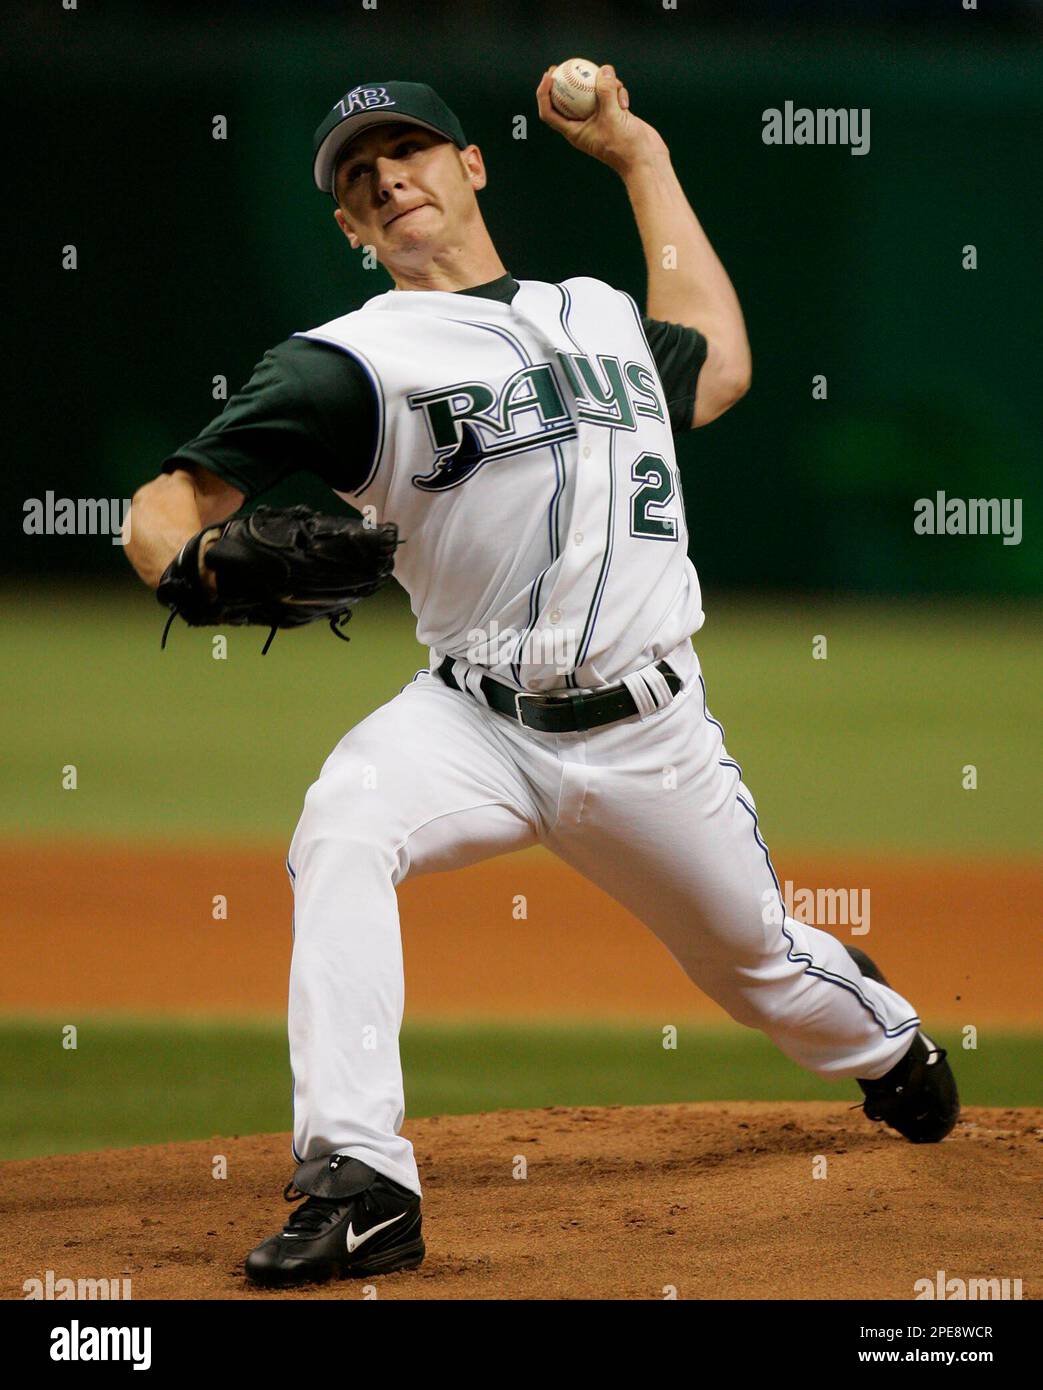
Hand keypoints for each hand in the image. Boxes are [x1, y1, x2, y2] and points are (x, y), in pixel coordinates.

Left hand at [536, 63, 668, 176]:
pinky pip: (611, 95)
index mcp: (574, 131)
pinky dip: (618, 93)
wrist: (645, 160)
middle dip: (564, 81)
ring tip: (615, 89)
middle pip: (567, 99)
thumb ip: (607, 91)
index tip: (549, 76)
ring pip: (593, 92)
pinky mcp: (614, 114)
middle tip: (562, 65)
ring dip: (605, 85)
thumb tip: (604, 69)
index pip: (550, 113)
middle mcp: (584, 124)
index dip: (544, 94)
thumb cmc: (625, 146)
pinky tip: (626, 103)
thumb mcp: (613, 116)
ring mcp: (600, 118)